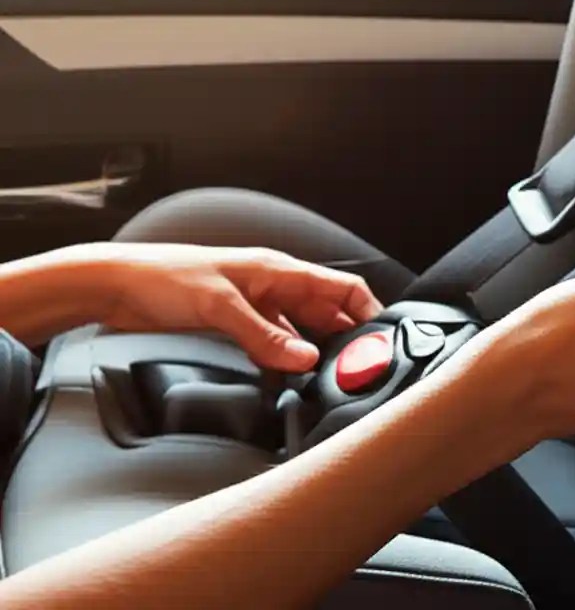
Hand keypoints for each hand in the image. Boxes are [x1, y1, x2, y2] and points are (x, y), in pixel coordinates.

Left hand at [96, 244, 381, 371]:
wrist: (115, 284)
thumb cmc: (164, 278)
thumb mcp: (221, 308)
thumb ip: (266, 337)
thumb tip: (306, 360)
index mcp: (279, 270)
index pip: (342, 288)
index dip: (367, 312)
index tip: (381, 342)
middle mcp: (274, 287)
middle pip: (326, 313)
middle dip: (343, 340)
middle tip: (354, 371)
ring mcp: (257, 307)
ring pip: (301, 332)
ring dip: (312, 354)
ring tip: (323, 381)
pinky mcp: (237, 324)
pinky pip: (274, 345)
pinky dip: (282, 362)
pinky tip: (283, 380)